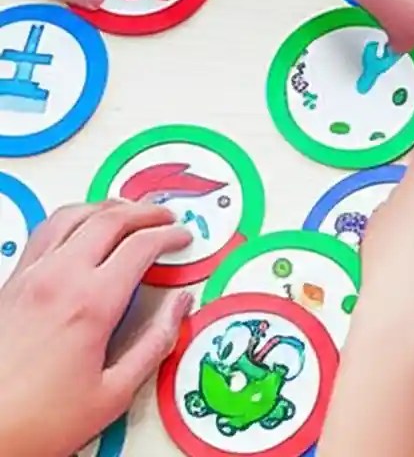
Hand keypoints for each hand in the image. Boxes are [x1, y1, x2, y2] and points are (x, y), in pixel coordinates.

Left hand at [0, 201, 191, 455]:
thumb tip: (179, 309)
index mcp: (90, 304)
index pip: (140, 245)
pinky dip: (72, 220)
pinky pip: (44, 233)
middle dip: (144, 212)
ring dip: (105, 207)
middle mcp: (57, 281)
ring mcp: (28, 278)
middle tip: (164, 216)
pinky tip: (81, 229)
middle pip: (107, 219)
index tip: (182, 237)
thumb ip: (155, 344)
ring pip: (71, 216)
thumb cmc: (35, 420)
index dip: (169, 236)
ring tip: (126, 211)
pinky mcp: (9, 285)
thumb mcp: (114, 393)